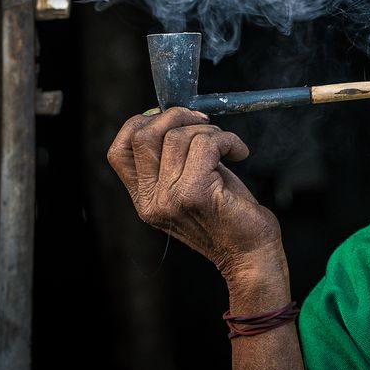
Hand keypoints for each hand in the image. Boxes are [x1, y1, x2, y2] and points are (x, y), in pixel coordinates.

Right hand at [107, 107, 279, 282]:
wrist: (251, 253)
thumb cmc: (228, 214)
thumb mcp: (190, 185)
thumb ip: (175, 158)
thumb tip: (175, 116)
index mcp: (144, 199)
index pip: (119, 150)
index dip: (143, 123)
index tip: (175, 119)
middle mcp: (150, 201)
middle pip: (144, 135)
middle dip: (177, 116)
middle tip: (205, 123)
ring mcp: (170, 199)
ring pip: (178, 136)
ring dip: (209, 131)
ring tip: (227, 146)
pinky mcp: (195, 194)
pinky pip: (207, 144)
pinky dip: (228, 139)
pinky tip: (239, 152)